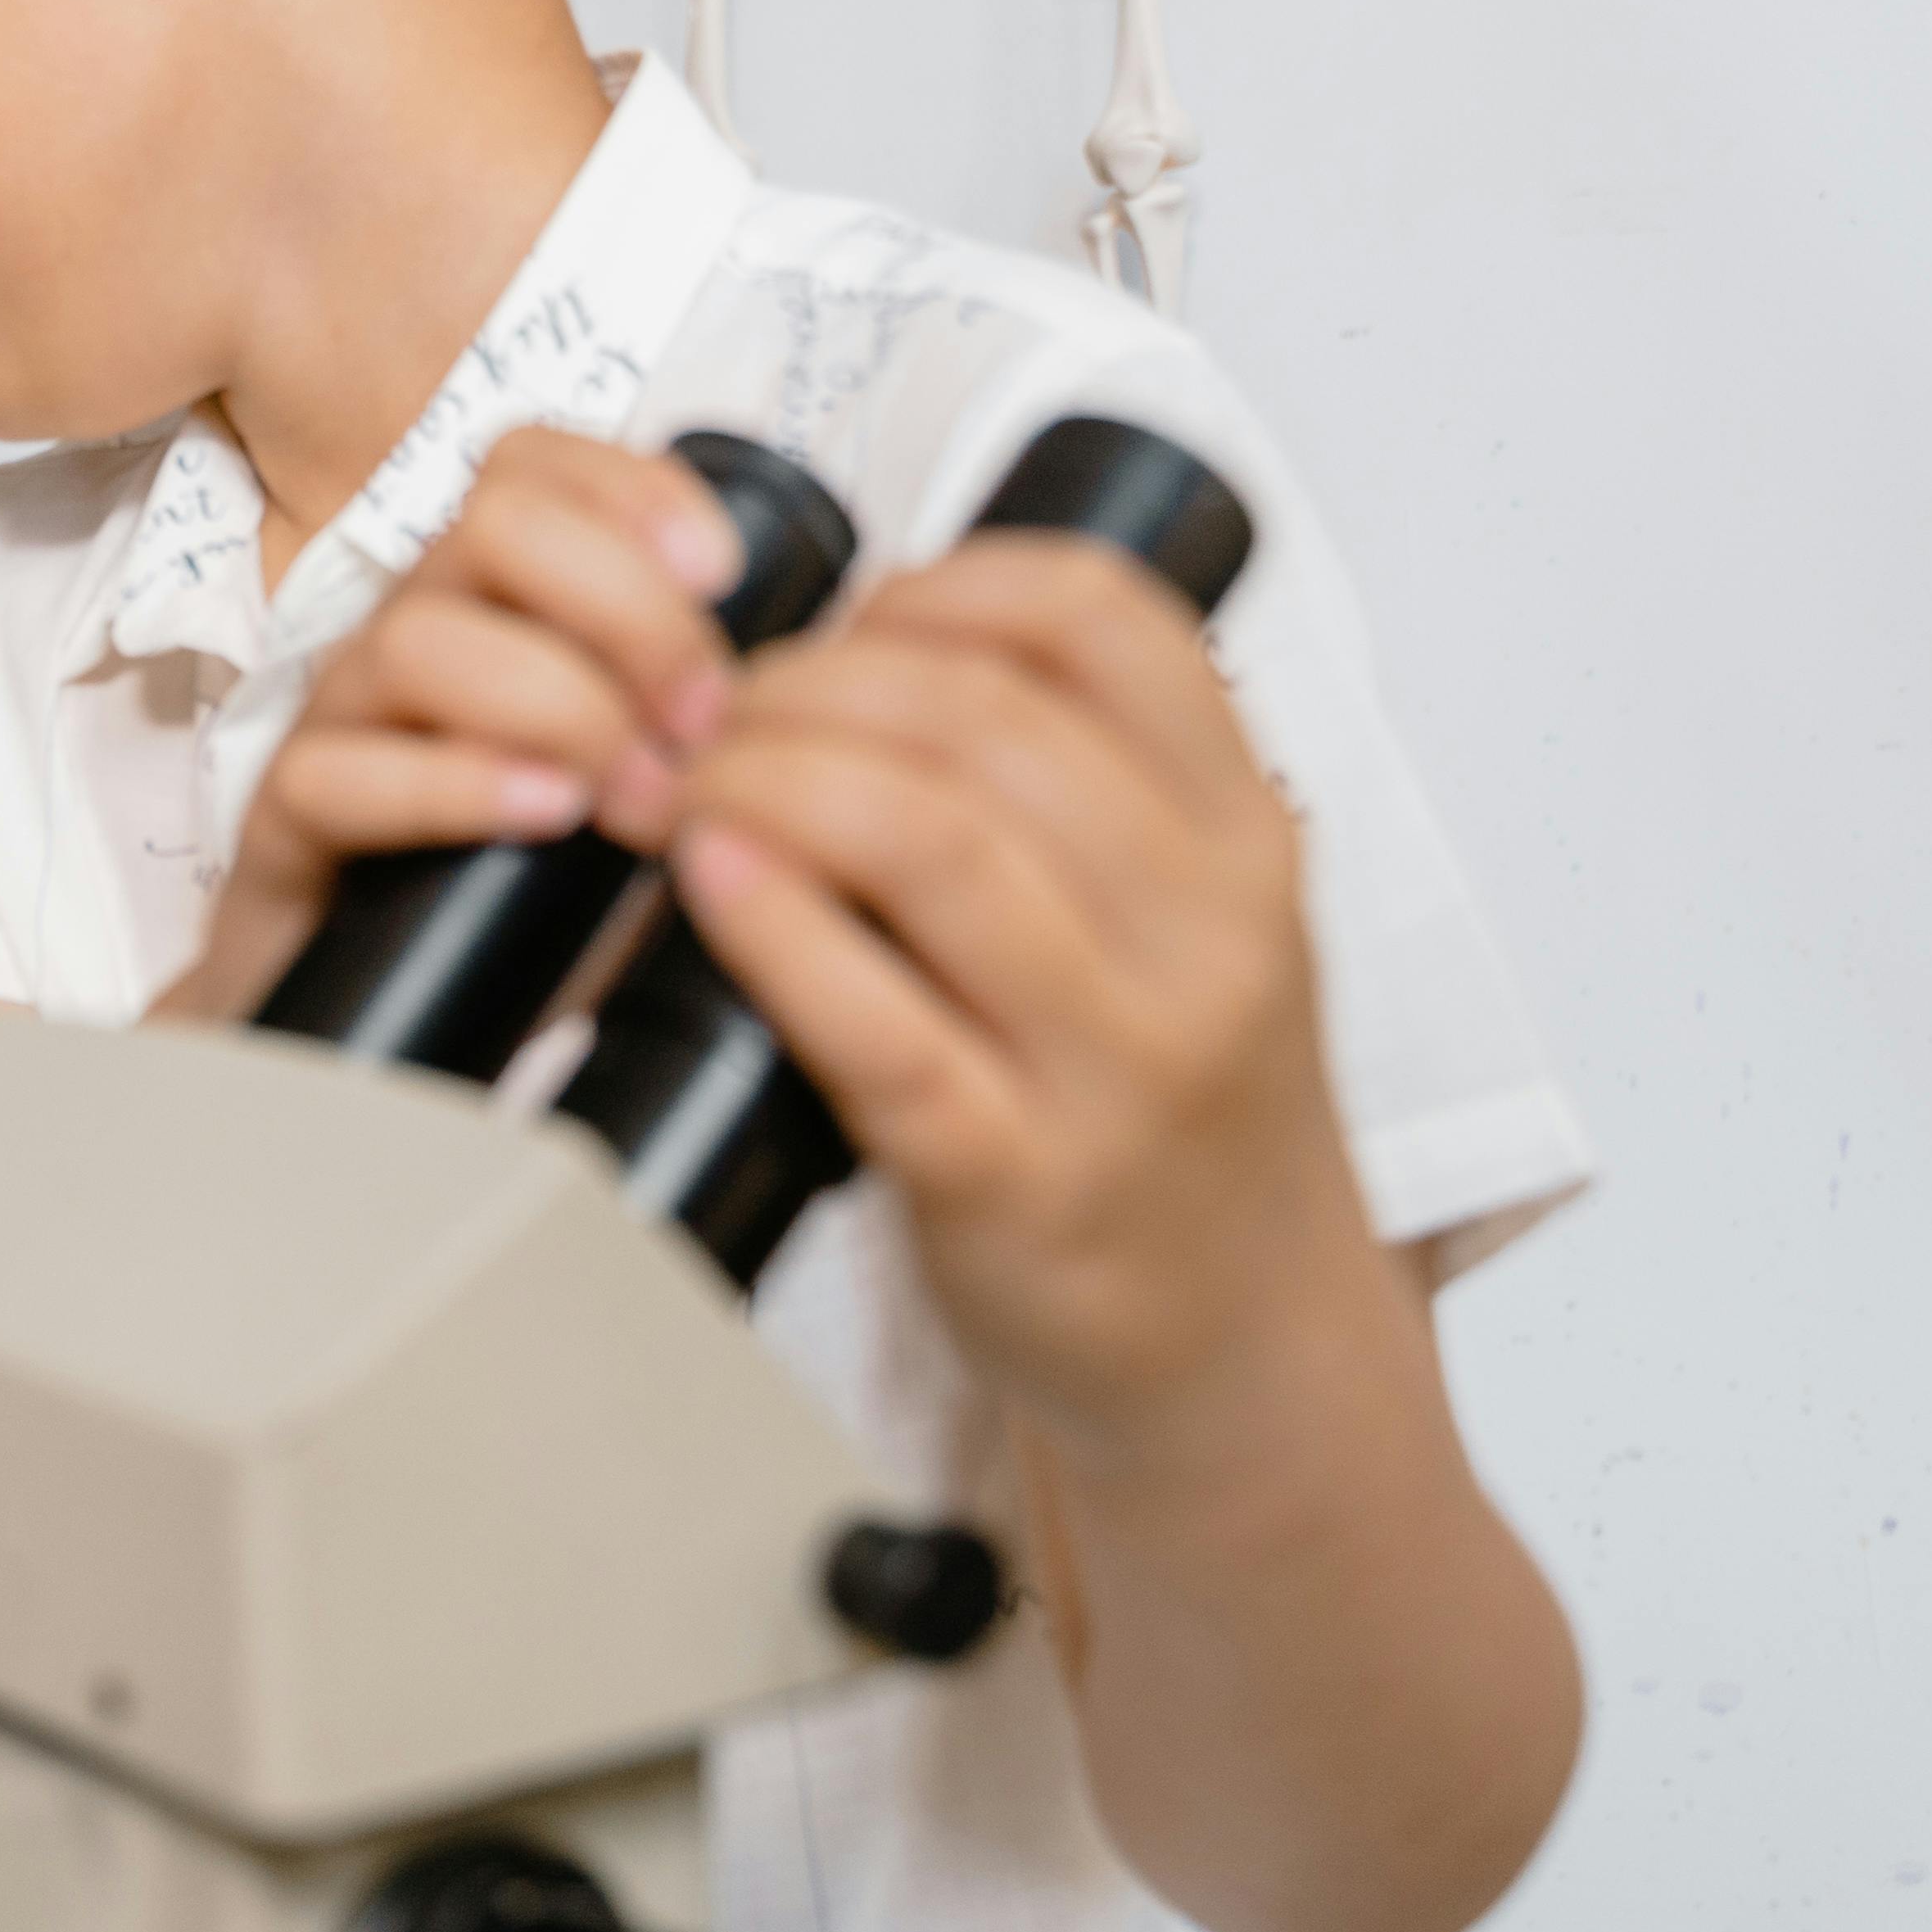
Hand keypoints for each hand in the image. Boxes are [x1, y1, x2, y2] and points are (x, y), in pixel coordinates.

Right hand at [155, 430, 743, 1020]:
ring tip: (638, 802)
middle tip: (699, 723)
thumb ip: (691, 729)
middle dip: (625, 608)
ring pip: (415, 637)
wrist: (369, 1032)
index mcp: (486, 605)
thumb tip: (817, 701)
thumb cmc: (518, 906)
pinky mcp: (286, 826)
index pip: (532, 465)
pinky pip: (336, 773)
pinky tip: (546, 816)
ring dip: (558, 706)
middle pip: (493, 522)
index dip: (633, 490)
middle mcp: (407, 636)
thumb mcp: (628, 793)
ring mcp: (339, 725)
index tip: (722, 575)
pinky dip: (454, 784)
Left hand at [667, 536, 1387, 1440]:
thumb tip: (879, 644)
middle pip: (978, 720)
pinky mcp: (1012, 1181)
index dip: (934, 589)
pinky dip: (772, 927)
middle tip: (711, 715)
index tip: (843, 618)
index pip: (1100, 621)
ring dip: (766, 782)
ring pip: (925, 842)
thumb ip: (1089, 781)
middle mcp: (1201, 939)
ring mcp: (1114, 1067)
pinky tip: (708, 878)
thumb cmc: (1180, 1113)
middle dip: (804, 687)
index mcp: (1244, 841)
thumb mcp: (1198, 917)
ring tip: (687, 788)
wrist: (1244, 1342)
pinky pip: (875, 1024)